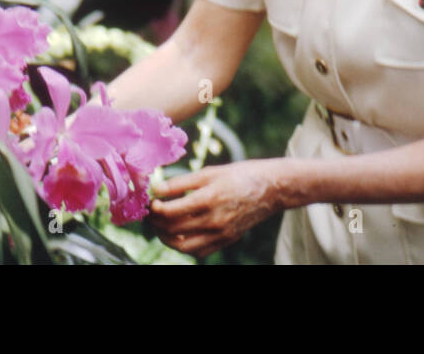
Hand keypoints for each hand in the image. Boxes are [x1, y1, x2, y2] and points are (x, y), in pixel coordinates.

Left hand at [148, 159, 289, 258]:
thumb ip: (181, 182)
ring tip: (161, 225)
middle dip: (156, 223)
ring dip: (166, 238)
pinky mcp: (226, 241)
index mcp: (209, 199)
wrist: (271, 189)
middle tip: (152, 213)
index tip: (151, 201)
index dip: (155, 208)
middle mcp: (214, 220)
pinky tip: (180, 233)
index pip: (171, 212)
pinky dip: (184, 246)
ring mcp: (221, 234)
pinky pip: (198, 252)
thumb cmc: (240, 175)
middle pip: (173, 230)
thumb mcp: (210, 171)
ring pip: (183, 247)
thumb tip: (157, 189)